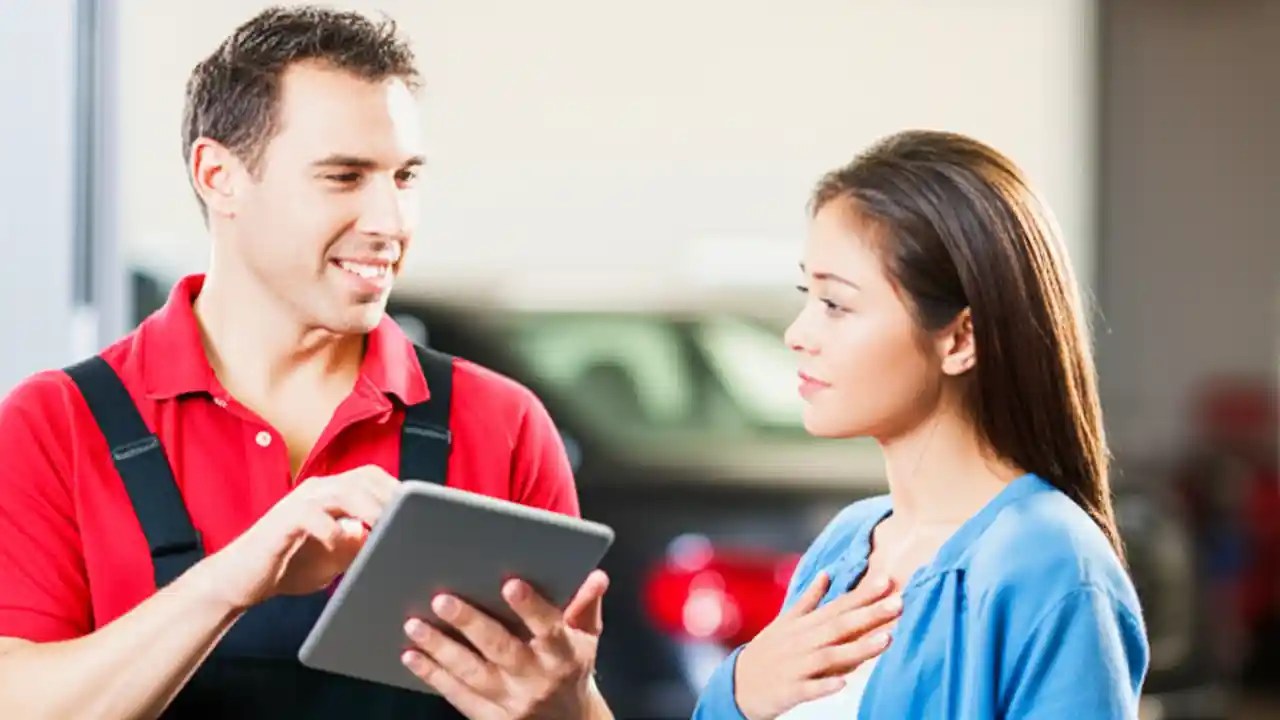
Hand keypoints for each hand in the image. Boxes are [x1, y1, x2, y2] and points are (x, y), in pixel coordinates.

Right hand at [195, 465, 400, 609]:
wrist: (240, 580)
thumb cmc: (290, 565)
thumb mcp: (338, 556)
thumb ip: (363, 545)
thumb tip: (399, 544)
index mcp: (334, 495)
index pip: (374, 479)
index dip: (400, 491)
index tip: (426, 510)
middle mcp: (319, 491)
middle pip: (365, 478)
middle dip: (392, 496)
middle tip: (415, 519)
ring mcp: (300, 503)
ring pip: (342, 491)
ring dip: (369, 507)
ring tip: (388, 527)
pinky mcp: (282, 521)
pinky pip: (310, 516)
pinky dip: (329, 527)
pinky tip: (340, 541)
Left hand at [400, 570, 610, 718]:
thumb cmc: (572, 669)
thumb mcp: (586, 638)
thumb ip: (586, 605)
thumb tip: (596, 575)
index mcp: (564, 654)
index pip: (550, 629)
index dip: (531, 608)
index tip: (510, 584)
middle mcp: (537, 678)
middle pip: (502, 649)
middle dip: (471, 623)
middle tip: (443, 599)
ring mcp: (512, 701)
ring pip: (473, 674)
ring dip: (441, 649)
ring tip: (416, 624)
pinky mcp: (490, 718)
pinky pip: (458, 695)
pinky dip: (433, 676)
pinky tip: (412, 656)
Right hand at [734, 571, 901, 719]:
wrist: (738, 684)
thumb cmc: (768, 650)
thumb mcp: (785, 621)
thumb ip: (809, 600)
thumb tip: (826, 574)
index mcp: (805, 624)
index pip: (839, 605)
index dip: (863, 594)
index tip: (888, 580)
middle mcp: (803, 642)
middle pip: (840, 626)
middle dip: (870, 614)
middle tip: (899, 602)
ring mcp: (797, 666)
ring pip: (831, 656)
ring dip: (858, 648)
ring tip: (887, 640)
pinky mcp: (790, 690)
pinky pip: (810, 688)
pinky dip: (825, 685)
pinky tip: (844, 684)